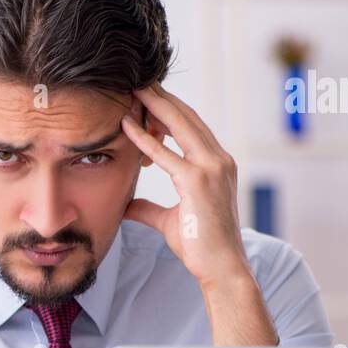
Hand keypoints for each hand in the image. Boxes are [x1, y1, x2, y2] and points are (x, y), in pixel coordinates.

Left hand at [121, 84, 251, 290]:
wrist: (221, 267)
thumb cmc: (199, 245)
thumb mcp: (168, 220)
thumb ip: (147, 208)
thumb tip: (126, 205)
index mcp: (218, 164)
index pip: (192, 127)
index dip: (170, 110)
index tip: (149, 97)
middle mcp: (218, 160)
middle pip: (187, 117)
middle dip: (162, 97)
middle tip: (139, 80)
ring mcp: (212, 169)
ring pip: (180, 125)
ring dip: (154, 105)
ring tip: (132, 89)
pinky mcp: (198, 182)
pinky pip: (165, 154)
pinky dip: (144, 139)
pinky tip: (126, 126)